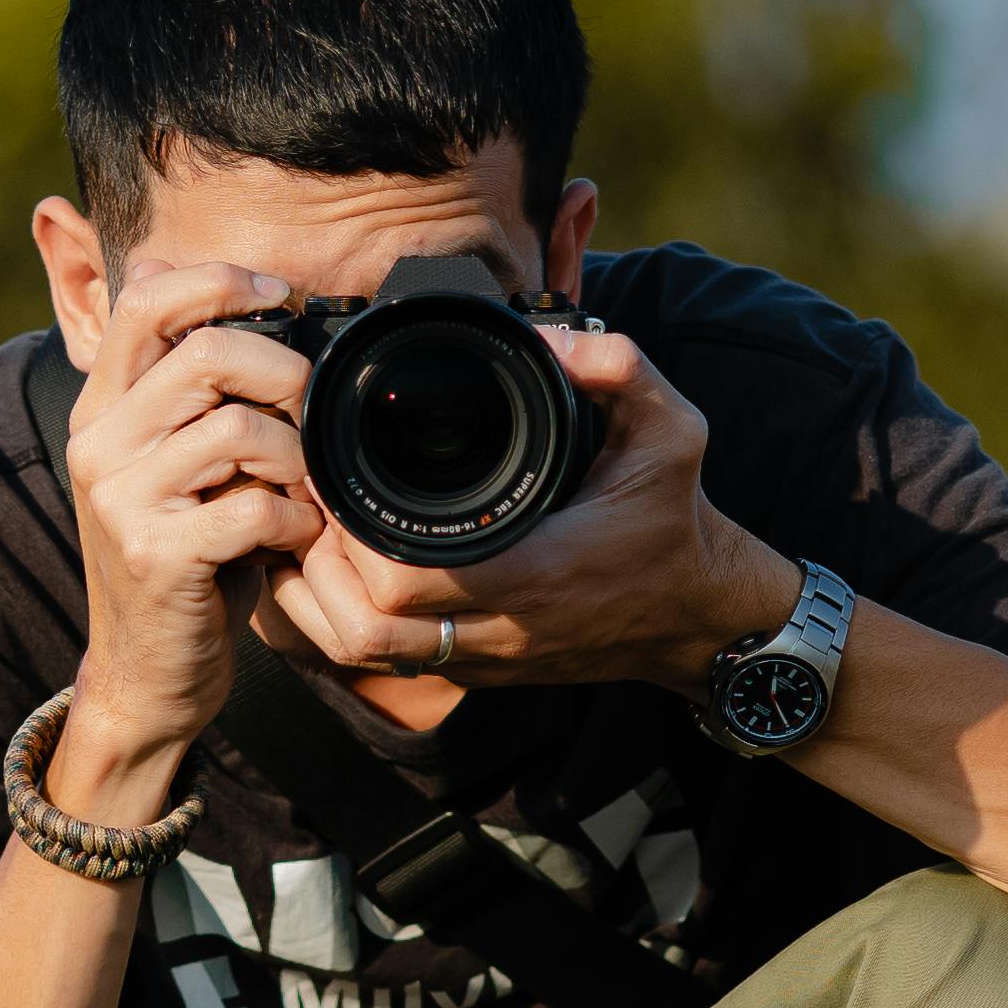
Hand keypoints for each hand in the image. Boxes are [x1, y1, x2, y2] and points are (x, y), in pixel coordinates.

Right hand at [61, 259, 327, 801]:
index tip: (282, 295)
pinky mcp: (156, 555)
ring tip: (300, 494)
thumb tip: (245, 295)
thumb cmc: (182, 558)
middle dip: (283, 376)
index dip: (220, 281)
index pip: (145, 299)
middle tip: (310, 414)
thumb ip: (191, 390)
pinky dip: (294, 522)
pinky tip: (291, 542)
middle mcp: (98, 444)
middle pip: (206, 354)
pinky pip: (253, 506)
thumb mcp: (174, 462)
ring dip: (295, 460)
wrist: (144, 674)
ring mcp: (121, 500)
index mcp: (100, 409)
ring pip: (237, 428)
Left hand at [262, 324, 799, 692]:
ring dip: (325, 600)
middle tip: (308, 506)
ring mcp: (484, 658)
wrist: (699, 616)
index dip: (345, 536)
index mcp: (530, 574)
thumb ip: (621, 369)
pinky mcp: (480, 669)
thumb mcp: (673, 430)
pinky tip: (347, 562)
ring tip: (317, 531)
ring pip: (361, 654)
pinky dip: (352, 616)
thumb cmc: (677, 522)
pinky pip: (387, 656)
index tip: (331, 480)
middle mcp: (498, 629)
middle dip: (315, 571)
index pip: (395, 583)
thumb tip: (556, 338)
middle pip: (358, 631)